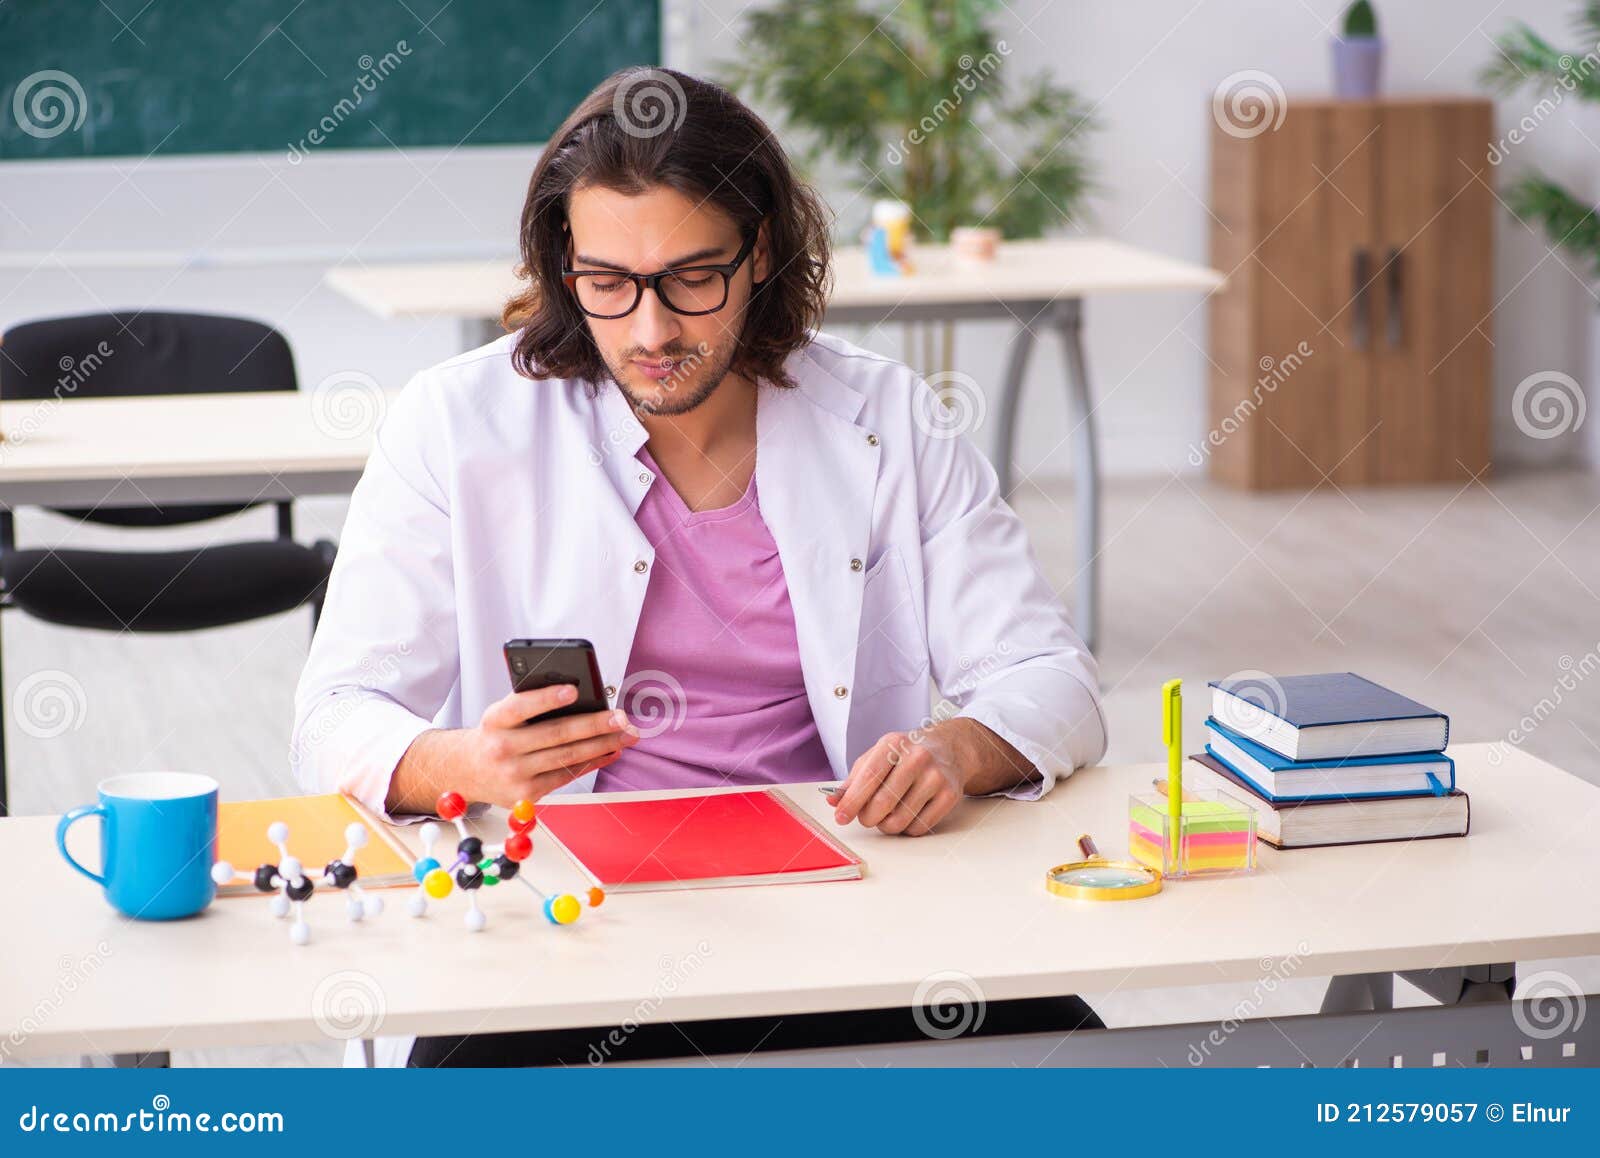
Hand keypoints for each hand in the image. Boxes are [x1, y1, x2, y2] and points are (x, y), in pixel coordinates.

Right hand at [389, 684, 637, 813]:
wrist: (467, 772)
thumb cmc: (496, 734)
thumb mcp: (502, 714)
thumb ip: (531, 705)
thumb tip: (581, 699)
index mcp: (495, 720)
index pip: (522, 706)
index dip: (548, 698)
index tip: (574, 690)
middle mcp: (503, 748)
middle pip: (556, 735)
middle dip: (595, 725)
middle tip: (622, 717)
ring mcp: (515, 775)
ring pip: (567, 757)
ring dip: (603, 745)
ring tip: (627, 735)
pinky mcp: (527, 795)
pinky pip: (566, 775)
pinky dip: (592, 762)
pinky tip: (610, 751)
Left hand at [828, 723, 969, 835]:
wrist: (949, 748)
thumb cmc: (906, 753)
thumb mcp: (877, 756)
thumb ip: (854, 779)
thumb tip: (834, 800)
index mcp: (894, 744)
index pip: (869, 776)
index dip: (852, 801)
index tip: (841, 817)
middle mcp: (917, 758)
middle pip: (883, 803)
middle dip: (868, 817)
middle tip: (866, 817)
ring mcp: (936, 777)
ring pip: (900, 820)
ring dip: (886, 825)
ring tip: (887, 815)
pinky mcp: (950, 795)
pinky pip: (919, 827)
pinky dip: (906, 828)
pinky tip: (907, 814)